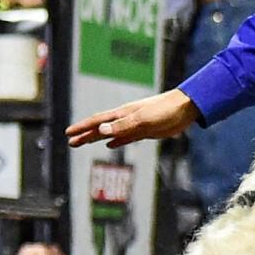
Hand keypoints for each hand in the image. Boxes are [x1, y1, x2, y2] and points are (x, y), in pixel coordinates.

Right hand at [67, 89, 198, 148]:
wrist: (185, 109)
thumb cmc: (165, 111)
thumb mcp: (143, 120)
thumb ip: (122, 126)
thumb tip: (100, 131)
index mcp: (122, 114)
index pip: (97, 122)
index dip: (83, 127)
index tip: (68, 133)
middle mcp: (125, 119)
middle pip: (101, 129)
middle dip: (85, 135)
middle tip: (70, 142)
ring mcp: (134, 125)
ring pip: (111, 134)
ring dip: (97, 138)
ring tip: (83, 143)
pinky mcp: (145, 132)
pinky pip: (126, 138)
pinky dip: (116, 141)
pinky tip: (110, 145)